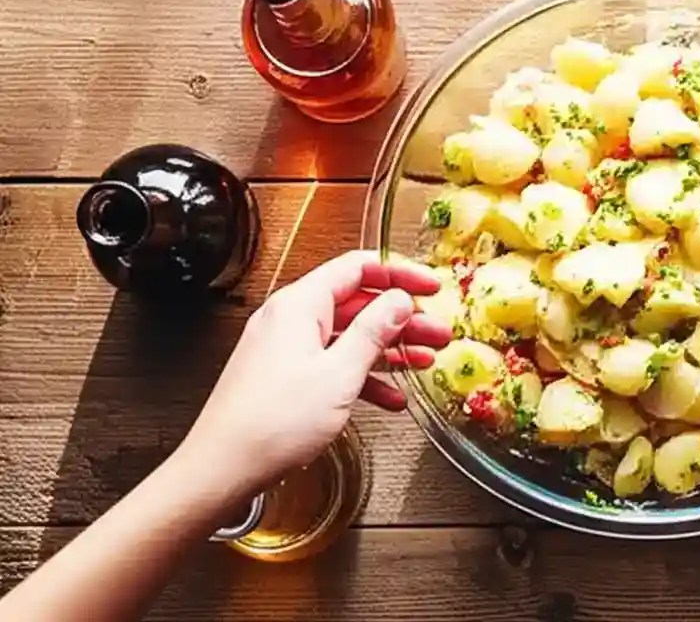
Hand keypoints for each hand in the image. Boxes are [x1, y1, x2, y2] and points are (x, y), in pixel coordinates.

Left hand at [181, 250, 450, 492]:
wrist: (223, 469)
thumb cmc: (272, 424)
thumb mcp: (338, 374)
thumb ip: (373, 332)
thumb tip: (399, 301)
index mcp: (299, 306)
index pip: (357, 268)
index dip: (399, 274)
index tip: (430, 288)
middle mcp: (290, 320)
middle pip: (357, 304)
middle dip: (402, 319)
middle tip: (437, 332)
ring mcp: (286, 349)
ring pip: (348, 336)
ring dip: (389, 349)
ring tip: (424, 361)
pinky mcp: (286, 377)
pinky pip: (333, 365)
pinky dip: (364, 377)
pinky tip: (390, 398)